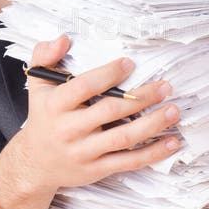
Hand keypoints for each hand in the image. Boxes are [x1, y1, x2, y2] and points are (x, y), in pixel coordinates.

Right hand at [0, 34, 180, 208]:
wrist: (35, 163)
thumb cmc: (44, 117)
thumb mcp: (37, 84)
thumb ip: (45, 57)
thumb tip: (63, 39)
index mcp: (56, 105)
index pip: (84, 87)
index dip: (108, 74)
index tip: (130, 63)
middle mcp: (69, 129)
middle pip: (111, 111)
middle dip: (141, 97)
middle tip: (166, 87)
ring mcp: (84, 152)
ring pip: (124, 138)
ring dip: (153, 124)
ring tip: (173, 111)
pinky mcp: (97, 170)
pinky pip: (128, 162)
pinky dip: (152, 153)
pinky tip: (172, 143)